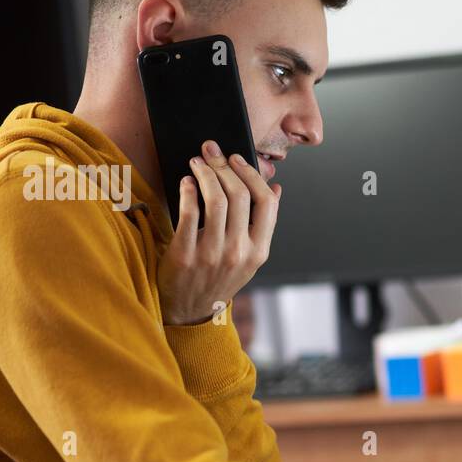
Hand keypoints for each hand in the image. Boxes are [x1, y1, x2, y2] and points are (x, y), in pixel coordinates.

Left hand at [157, 140, 280, 325]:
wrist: (189, 311)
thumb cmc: (218, 279)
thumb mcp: (248, 256)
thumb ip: (260, 224)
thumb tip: (276, 189)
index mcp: (259, 251)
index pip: (267, 204)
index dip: (252, 174)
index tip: (237, 158)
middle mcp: (238, 253)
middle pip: (239, 195)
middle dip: (224, 165)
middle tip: (211, 151)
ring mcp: (212, 255)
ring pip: (215, 200)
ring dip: (205, 173)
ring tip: (197, 162)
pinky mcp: (185, 255)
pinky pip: (188, 213)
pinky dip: (188, 191)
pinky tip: (186, 182)